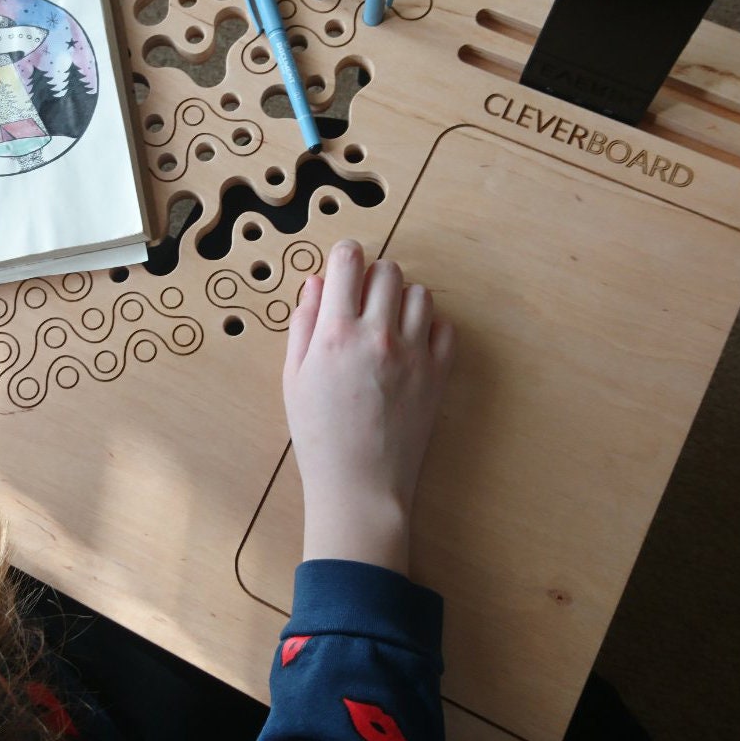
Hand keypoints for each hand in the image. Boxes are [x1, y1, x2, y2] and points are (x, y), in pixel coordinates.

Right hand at [283, 239, 455, 576]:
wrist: (360, 485)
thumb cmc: (319, 436)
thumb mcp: (294, 377)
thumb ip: (304, 324)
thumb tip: (316, 282)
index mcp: (335, 333)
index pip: (348, 261)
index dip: (344, 255)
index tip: (344, 262)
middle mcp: (378, 336)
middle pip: (388, 270)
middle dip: (373, 277)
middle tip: (362, 301)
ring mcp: (414, 354)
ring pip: (420, 294)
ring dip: (402, 299)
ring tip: (388, 324)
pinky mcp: (439, 374)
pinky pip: (445, 327)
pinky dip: (430, 327)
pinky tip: (412, 344)